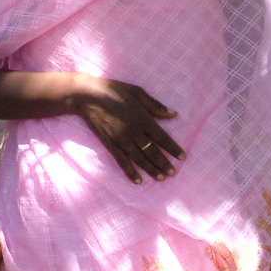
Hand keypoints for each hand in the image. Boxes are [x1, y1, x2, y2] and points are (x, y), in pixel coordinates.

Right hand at [68, 74, 184, 183]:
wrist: (88, 95)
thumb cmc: (114, 90)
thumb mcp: (137, 92)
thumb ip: (155, 105)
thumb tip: (173, 114)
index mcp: (142, 118)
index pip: (162, 137)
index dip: (173, 148)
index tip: (182, 157)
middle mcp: (133, 131)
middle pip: (152, 151)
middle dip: (164, 163)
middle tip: (173, 173)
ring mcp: (121, 139)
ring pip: (139, 158)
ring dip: (151, 169)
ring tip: (161, 178)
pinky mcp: (109, 144)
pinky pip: (122, 161)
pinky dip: (130, 172)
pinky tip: (138, 180)